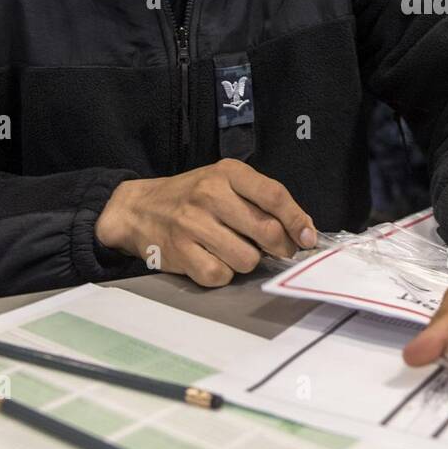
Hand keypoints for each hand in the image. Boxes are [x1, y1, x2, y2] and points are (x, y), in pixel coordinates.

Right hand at [95, 159, 315, 286]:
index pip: (274, 196)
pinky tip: (213, 259)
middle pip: (266, 231)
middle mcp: (210, 195)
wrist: (139, 208)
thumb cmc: (193, 196)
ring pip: (246, 259)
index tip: (308, 238)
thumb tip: (303, 232)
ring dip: (247, 261)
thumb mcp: (226, 182)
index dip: (297, 220)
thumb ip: (263, 200)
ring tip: (233, 249)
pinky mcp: (180, 253)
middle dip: (280, 247)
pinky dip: (223, 274)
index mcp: (228, 173)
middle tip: (277, 250)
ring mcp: (193, 225)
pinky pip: (220, 275)